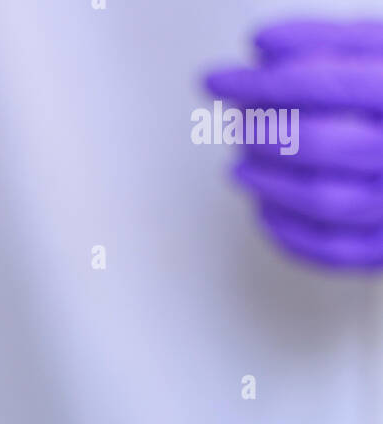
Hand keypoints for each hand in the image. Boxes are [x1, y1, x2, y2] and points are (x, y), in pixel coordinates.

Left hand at [206, 20, 382, 268]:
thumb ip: (329, 44)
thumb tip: (263, 48)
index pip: (323, 84)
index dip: (262, 82)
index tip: (219, 80)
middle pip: (322, 146)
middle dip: (265, 136)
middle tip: (237, 126)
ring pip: (325, 202)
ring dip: (269, 186)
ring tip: (241, 168)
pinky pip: (333, 250)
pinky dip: (289, 233)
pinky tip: (266, 210)